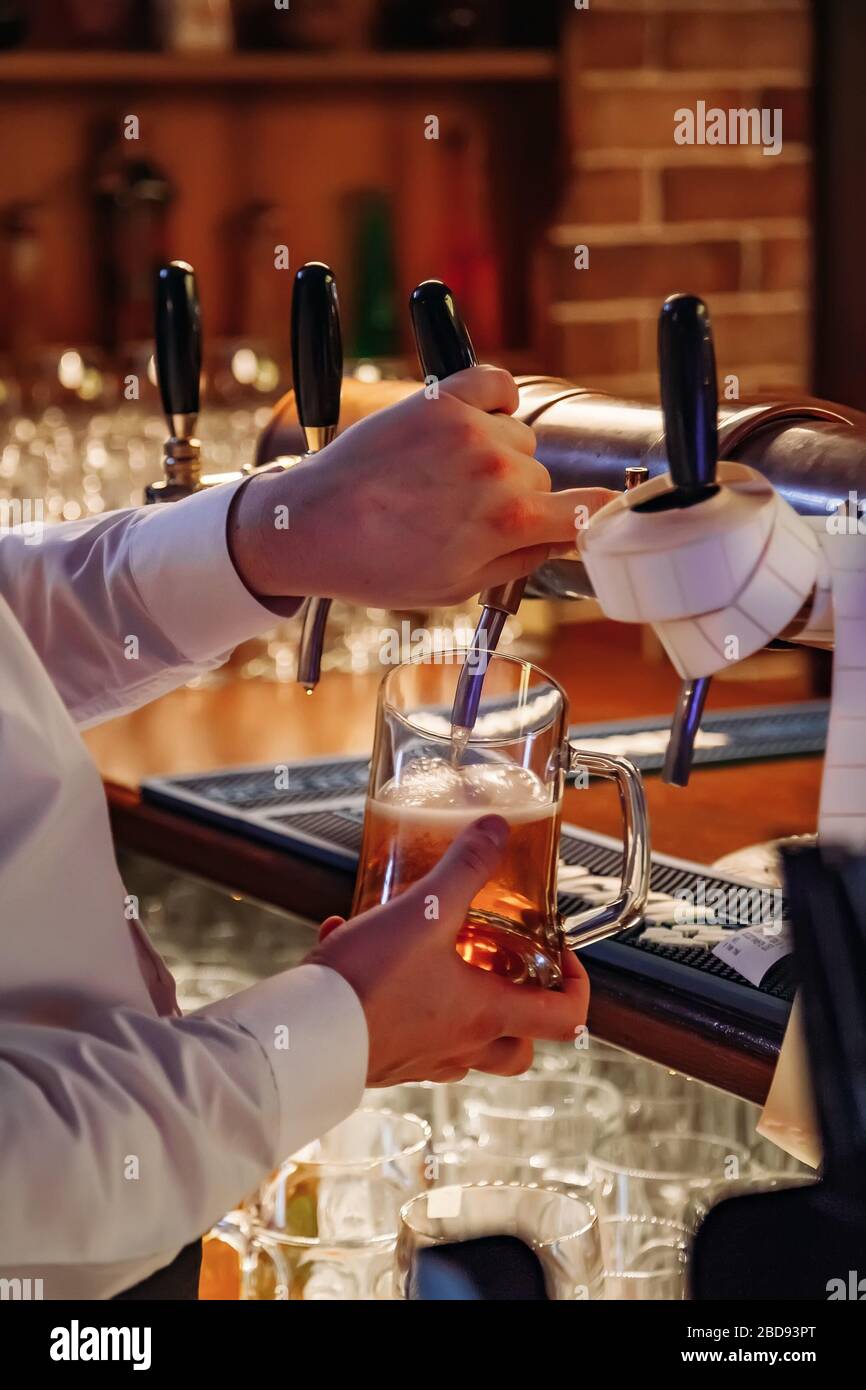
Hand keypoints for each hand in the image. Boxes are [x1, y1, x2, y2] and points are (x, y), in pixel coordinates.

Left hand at [229, 366, 613, 608]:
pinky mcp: (441, 399)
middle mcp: (498, 470)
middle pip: (542, 476)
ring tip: (446, 477)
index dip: (591, 518)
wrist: (311, 525)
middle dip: (518, 495)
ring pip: (517, 436)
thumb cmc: (376, 564)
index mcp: (509, 523)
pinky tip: (473, 419)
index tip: (585, 518)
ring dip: (496, 452)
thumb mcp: (456, 587)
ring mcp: (470, 429)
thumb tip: (555, 540)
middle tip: (467, 513)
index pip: (589, 510)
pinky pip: (497, 384)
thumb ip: (518, 562)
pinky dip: (493, 398)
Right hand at [305, 815, 589, 1085]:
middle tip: (512, 973)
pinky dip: (400, 999)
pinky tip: (362, 950)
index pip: (564, 1018)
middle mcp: (460, 1046)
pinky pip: (407, 1035)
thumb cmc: (368, 985)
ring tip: (443, 965)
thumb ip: (465, 868)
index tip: (564, 959)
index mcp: (486, 1014)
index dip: (578, 987)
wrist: (301, 1037)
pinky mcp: (383, 1060)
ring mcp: (422, 1060)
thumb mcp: (425, 910)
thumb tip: (498, 830)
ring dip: (466, 1013)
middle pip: (519, 1050)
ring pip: (466, 1050)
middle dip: (526, 1015)